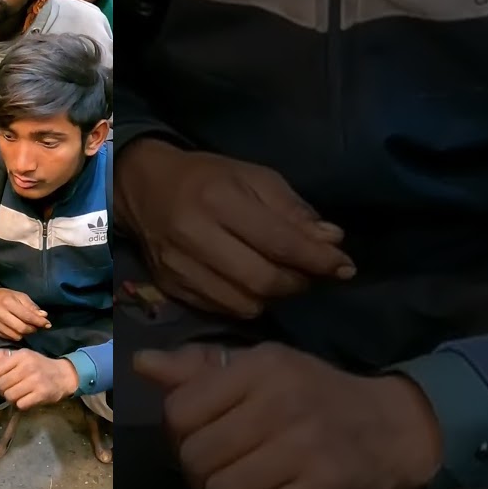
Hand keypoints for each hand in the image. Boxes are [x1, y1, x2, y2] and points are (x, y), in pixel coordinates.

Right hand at [0, 284, 50, 340]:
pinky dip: (16, 335)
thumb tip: (43, 316)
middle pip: (22, 328)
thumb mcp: (19, 296)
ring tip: (27, 328)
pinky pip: (9, 338)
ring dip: (25, 334)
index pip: (27, 316)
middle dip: (32, 329)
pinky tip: (18, 330)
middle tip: (36, 327)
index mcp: (8, 303)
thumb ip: (31, 306)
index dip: (39, 322)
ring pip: (16, 336)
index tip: (47, 324)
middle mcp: (0, 314)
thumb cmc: (4, 296)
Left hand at [0, 348, 77, 409]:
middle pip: (1, 384)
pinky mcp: (41, 394)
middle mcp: (28, 367)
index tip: (5, 378)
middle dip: (4, 389)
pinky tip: (27, 399)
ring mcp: (35, 381)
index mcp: (22, 355)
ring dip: (12, 398)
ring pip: (9, 395)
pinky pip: (20, 404)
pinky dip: (21, 404)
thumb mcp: (22, 356)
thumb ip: (2, 357)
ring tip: (19, 394)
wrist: (63, 375)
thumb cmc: (39, 365)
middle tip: (12, 388)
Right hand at [117, 140, 355, 318]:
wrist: (142, 189)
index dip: (318, 260)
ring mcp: (179, 268)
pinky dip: (246, 303)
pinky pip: (222, 310)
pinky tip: (251, 287)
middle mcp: (195, 237)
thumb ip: (293, 211)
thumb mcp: (254, 178)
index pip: (280, 243)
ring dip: (273, 298)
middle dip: (298, 283)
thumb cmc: (206, 178)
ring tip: (281, 280)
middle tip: (310, 275)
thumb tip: (332, 242)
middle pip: (263, 280)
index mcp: (219, 200)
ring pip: (244, 304)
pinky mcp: (171, 288)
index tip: (344, 267)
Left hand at [134, 343, 442, 488]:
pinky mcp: (326, 488)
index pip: (179, 411)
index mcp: (260, 367)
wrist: (396, 428)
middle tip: (226, 469)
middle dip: (203, 472)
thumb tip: (141, 364)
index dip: (182, 433)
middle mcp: (282, 401)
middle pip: (196, 457)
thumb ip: (199, 370)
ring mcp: (306, 446)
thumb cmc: (314, 397)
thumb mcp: (261, 370)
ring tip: (250, 487)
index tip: (205, 436)